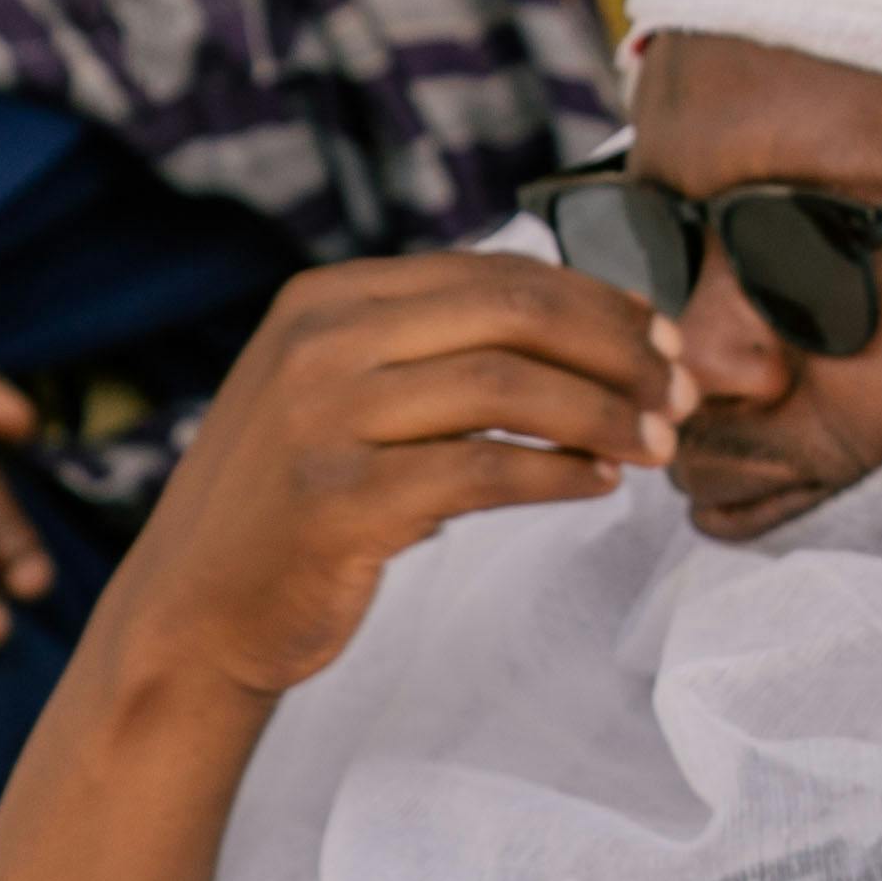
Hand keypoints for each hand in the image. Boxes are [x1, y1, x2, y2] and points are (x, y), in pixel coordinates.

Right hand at [90, 254, 689, 718]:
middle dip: (619, 351)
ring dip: (606, 416)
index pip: (494, 273)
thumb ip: (440, 351)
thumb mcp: (350, 394)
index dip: (598, 302)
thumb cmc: (302, 500)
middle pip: (514, 314)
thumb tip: (604, 329)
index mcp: (325, 299)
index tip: (665, 340)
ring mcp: (320, 418)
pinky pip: (485, 471)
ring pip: (509, 387)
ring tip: (660, 446)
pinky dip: (561, 474)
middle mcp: (316, 342)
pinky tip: (600, 484)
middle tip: (683, 393)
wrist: (198, 607)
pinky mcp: (339, 498)